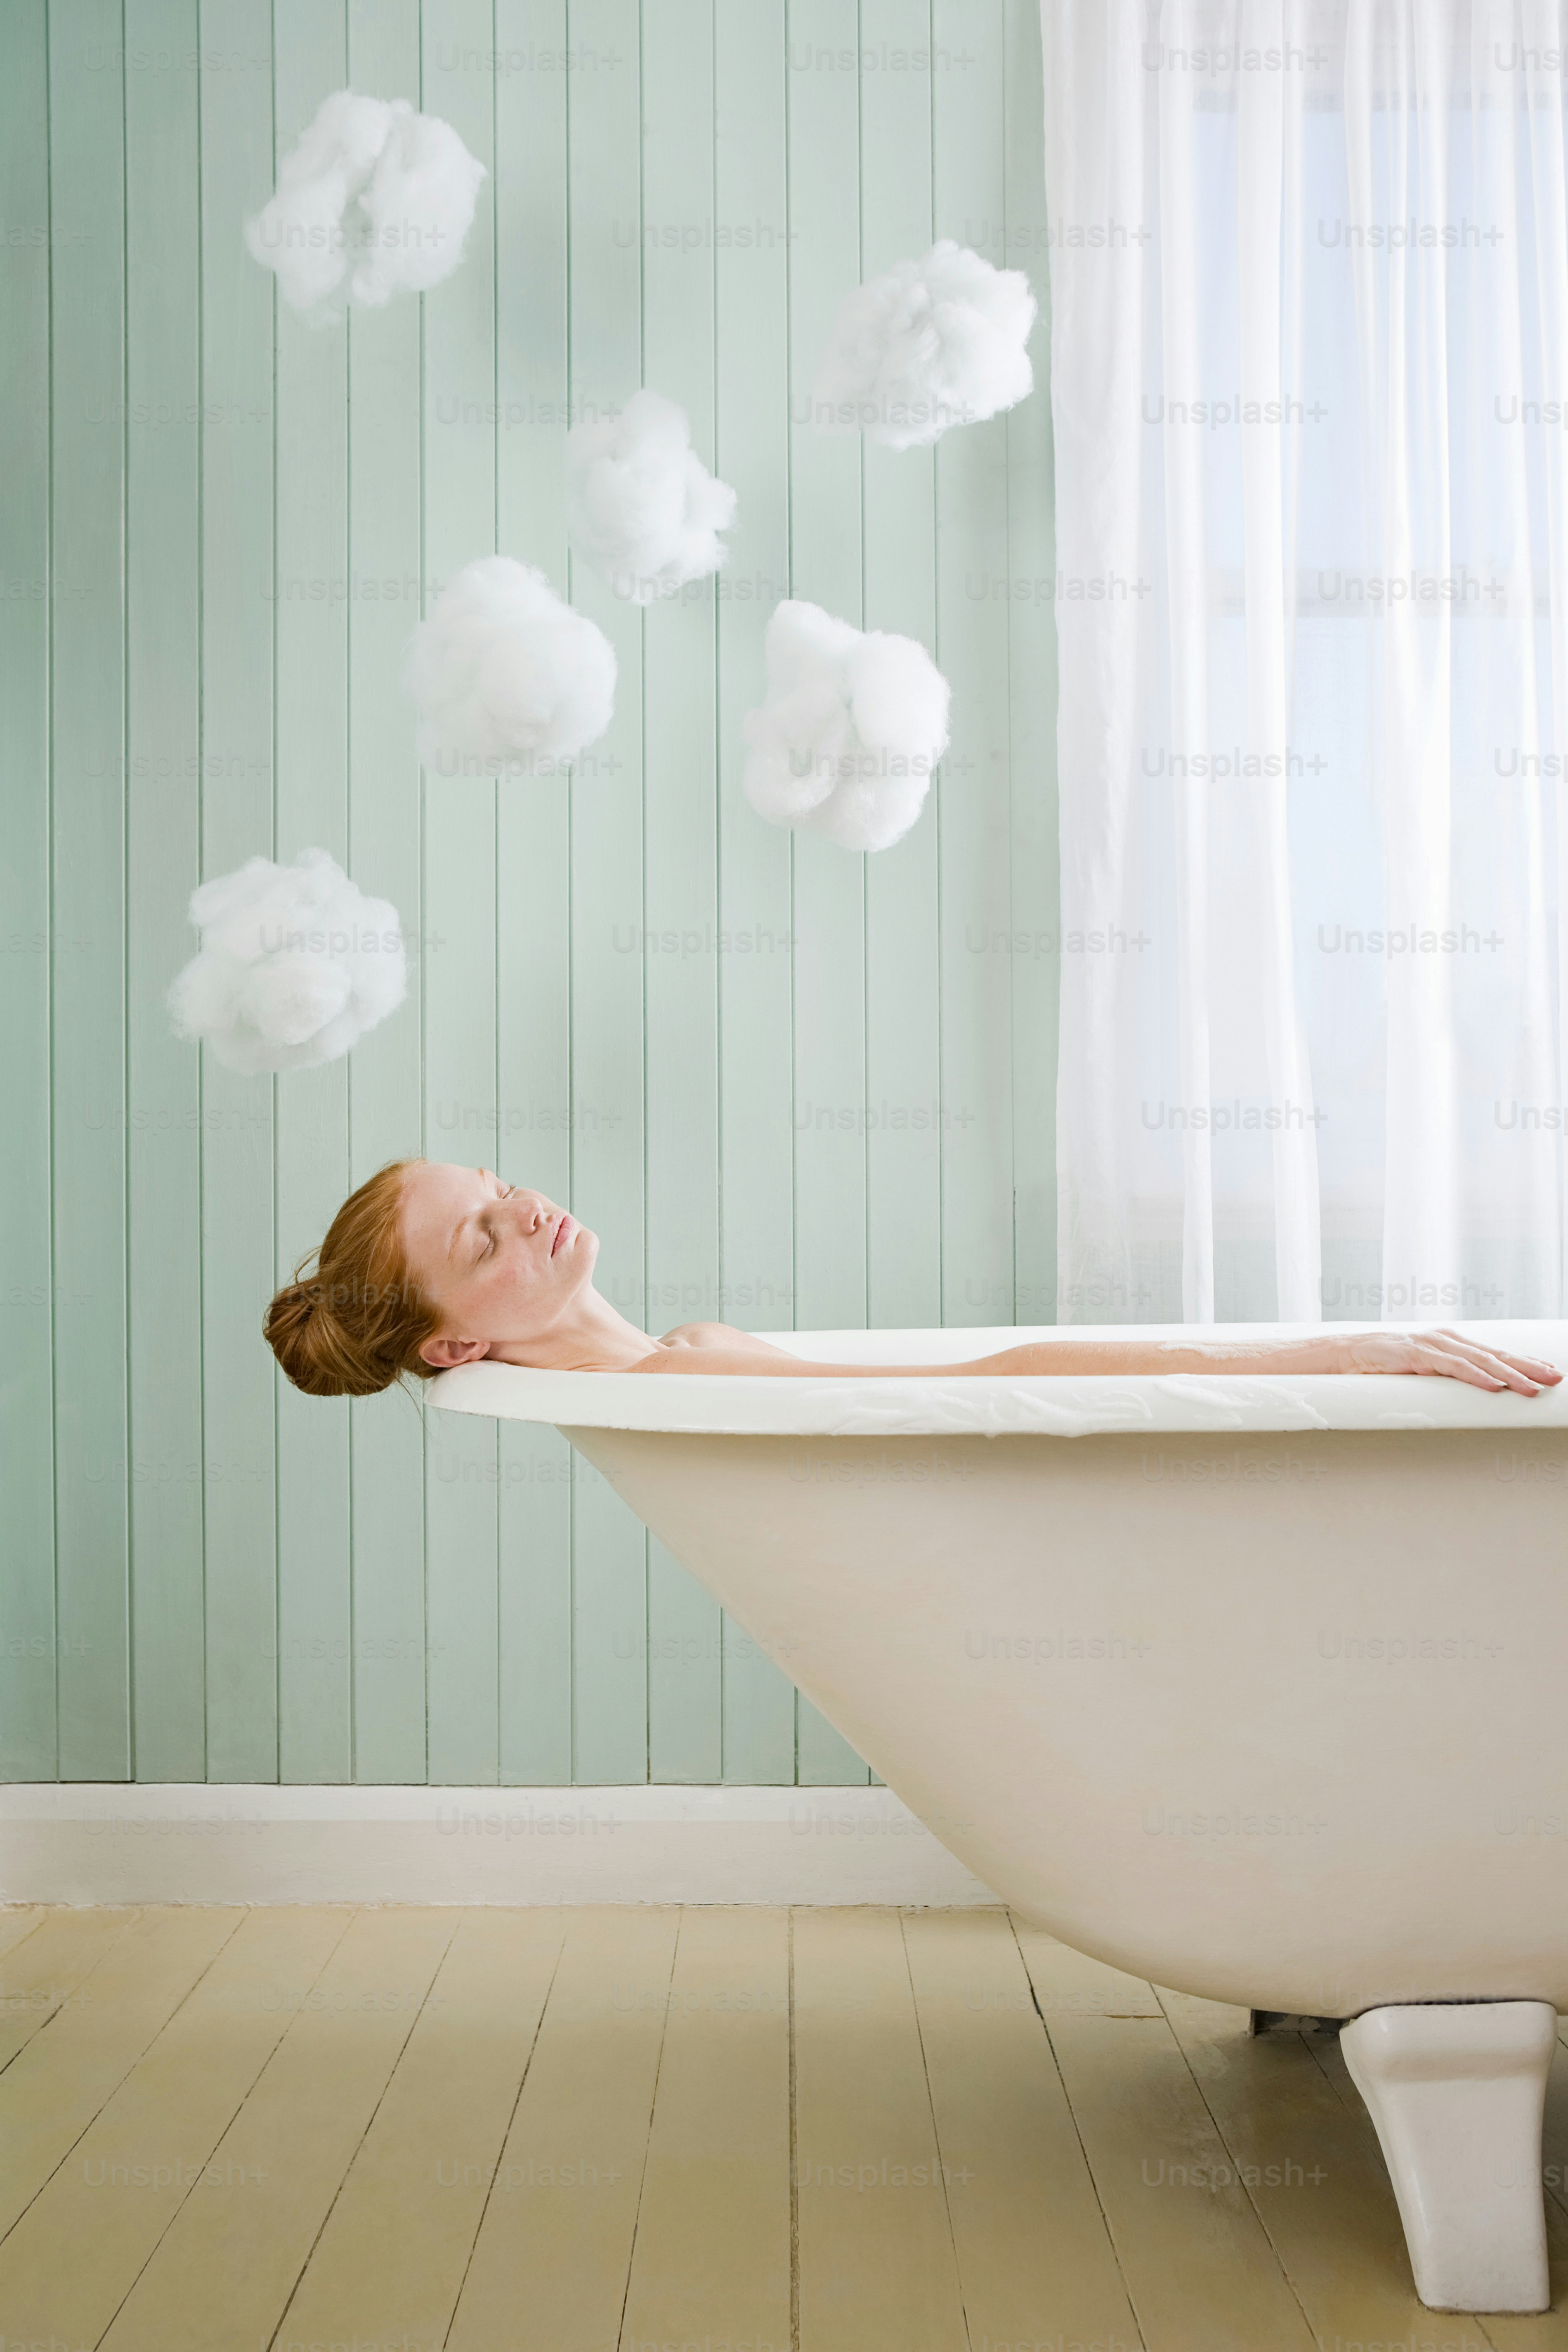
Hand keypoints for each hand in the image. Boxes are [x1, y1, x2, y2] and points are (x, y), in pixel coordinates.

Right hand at [1337, 1327, 1562, 1395]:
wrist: (1344, 1355)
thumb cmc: (1384, 1366)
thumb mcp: (1424, 1371)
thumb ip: (1448, 1377)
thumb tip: (1476, 1394)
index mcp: (1450, 1344)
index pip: (1494, 1354)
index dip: (1523, 1363)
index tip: (1549, 1372)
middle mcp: (1446, 1340)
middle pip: (1495, 1354)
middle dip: (1527, 1366)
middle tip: (1554, 1377)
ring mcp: (1431, 1344)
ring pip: (1479, 1360)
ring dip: (1509, 1374)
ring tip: (1532, 1387)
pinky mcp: (1415, 1354)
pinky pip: (1451, 1366)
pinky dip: (1475, 1375)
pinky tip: (1493, 1384)